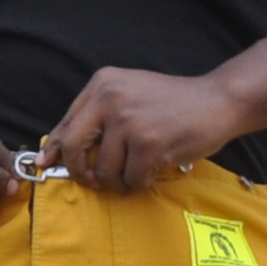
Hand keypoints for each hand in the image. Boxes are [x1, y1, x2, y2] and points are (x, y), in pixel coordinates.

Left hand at [46, 66, 246, 196]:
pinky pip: (131, 179)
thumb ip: (99, 115)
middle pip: (74, 148)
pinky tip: (153, 169)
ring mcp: (129, 121)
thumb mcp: (130, 93)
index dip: (56, 149)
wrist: (217, 100)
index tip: (49, 164)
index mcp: (102, 84)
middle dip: (79, 171)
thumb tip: (60, 149)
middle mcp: (110, 99)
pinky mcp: (149, 144)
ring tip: (137, 171)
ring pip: (105, 171)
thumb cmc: (174, 102)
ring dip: (120, 181)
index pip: (67, 123)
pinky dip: (140, 181)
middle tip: (93, 181)